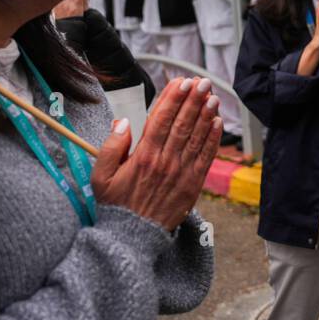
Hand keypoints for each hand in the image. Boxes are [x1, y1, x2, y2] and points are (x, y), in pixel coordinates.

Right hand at [91, 77, 222, 230]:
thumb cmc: (116, 205)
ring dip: (206, 114)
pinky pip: (206, 156)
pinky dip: (213, 138)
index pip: (161, 119)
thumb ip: (111, 147)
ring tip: (212, 96)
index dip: (173, 98)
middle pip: (182, 123)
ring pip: (196, 137)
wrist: (133, 237)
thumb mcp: (101, 176)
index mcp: (142, 156)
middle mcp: (165, 161)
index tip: (181, 82)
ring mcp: (181, 173)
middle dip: (193, 100)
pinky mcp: (193, 184)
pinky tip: (217, 122)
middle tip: (201, 82)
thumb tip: (123, 121)